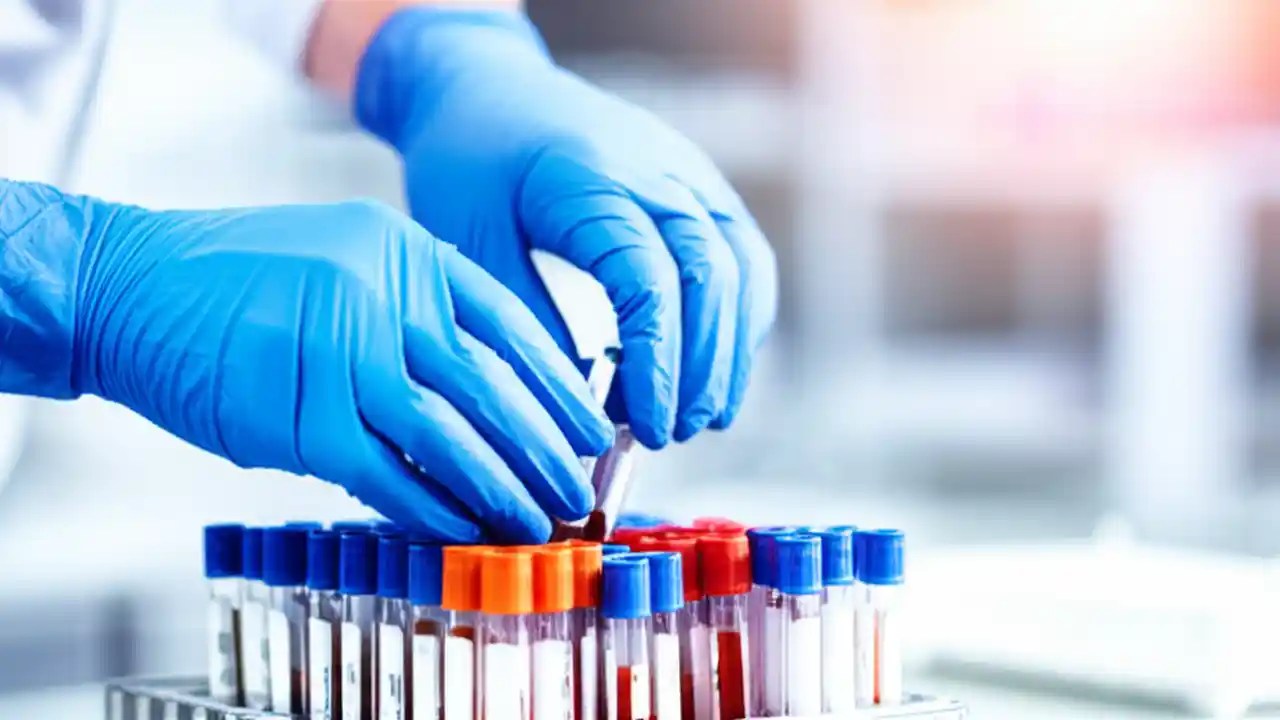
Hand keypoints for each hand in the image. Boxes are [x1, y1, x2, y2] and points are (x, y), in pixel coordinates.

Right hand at [0, 181, 611, 542]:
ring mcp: (339, 354)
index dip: (559, 384)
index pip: (510, 325)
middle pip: (490, 385)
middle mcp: (381, 296)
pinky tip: (464, 527)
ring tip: (535, 520)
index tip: (591, 429)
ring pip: (448, 435)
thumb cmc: (238, 279)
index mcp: (405, 253)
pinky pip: (386, 474)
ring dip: (500, 487)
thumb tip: (486, 400)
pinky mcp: (297, 416)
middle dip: (543, 447)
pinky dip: (431, 506)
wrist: (129, 284)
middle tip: (576, 489)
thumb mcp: (346, 261)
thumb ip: (413, 317)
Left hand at [355, 9, 778, 447]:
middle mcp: (656, 171)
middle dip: (702, 368)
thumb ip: (527, 320)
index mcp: (590, 181)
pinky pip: (742, 255)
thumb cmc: (467, 163)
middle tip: (673, 433)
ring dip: (731, 349)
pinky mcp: (699, 184)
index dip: (658, 365)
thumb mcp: (470, 242)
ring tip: (701, 416)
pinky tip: (712, 366)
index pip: (650, 283)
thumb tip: (579, 409)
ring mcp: (688, 173)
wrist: (487, 85)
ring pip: (742, 268)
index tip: (644, 428)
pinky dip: (740, 316)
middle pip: (711, 277)